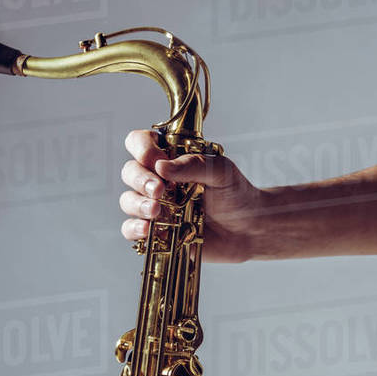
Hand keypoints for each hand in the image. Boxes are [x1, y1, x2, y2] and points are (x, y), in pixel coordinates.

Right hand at [119, 129, 264, 262]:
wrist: (248, 230)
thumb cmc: (236, 195)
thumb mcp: (221, 172)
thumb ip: (193, 165)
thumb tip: (161, 166)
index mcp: (171, 158)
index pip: (141, 142)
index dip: (142, 148)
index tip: (157, 161)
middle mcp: (159, 180)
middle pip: (130, 172)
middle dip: (141, 180)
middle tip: (160, 191)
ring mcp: (156, 206)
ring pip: (128, 200)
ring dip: (137, 204)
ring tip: (157, 211)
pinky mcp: (156, 232)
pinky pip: (131, 229)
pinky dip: (135, 229)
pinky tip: (149, 230)